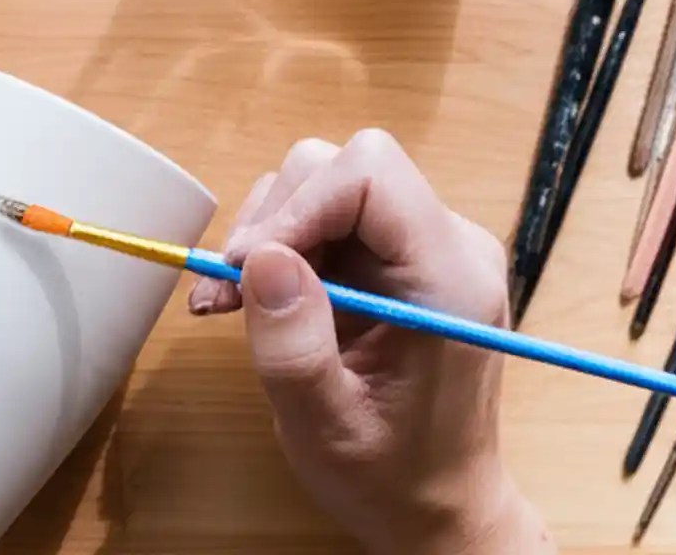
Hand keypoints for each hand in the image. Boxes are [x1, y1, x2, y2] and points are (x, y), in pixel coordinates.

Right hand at [190, 131, 554, 554]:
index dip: (298, 206)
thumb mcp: (327, 427)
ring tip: (229, 305)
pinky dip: (278, 249)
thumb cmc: (391, 476)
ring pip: (324, 185)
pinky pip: (326, 219)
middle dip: (273, 221)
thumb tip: (258, 258)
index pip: (371, 174)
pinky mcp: (396, 259)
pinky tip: (253, 302)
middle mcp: (446, 243)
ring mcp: (422, 247)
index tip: (244, 267)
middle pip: (341, 169)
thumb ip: (293, 346)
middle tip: (227, 294)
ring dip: (266, 236)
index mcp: (449, 276)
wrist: (438, 505)